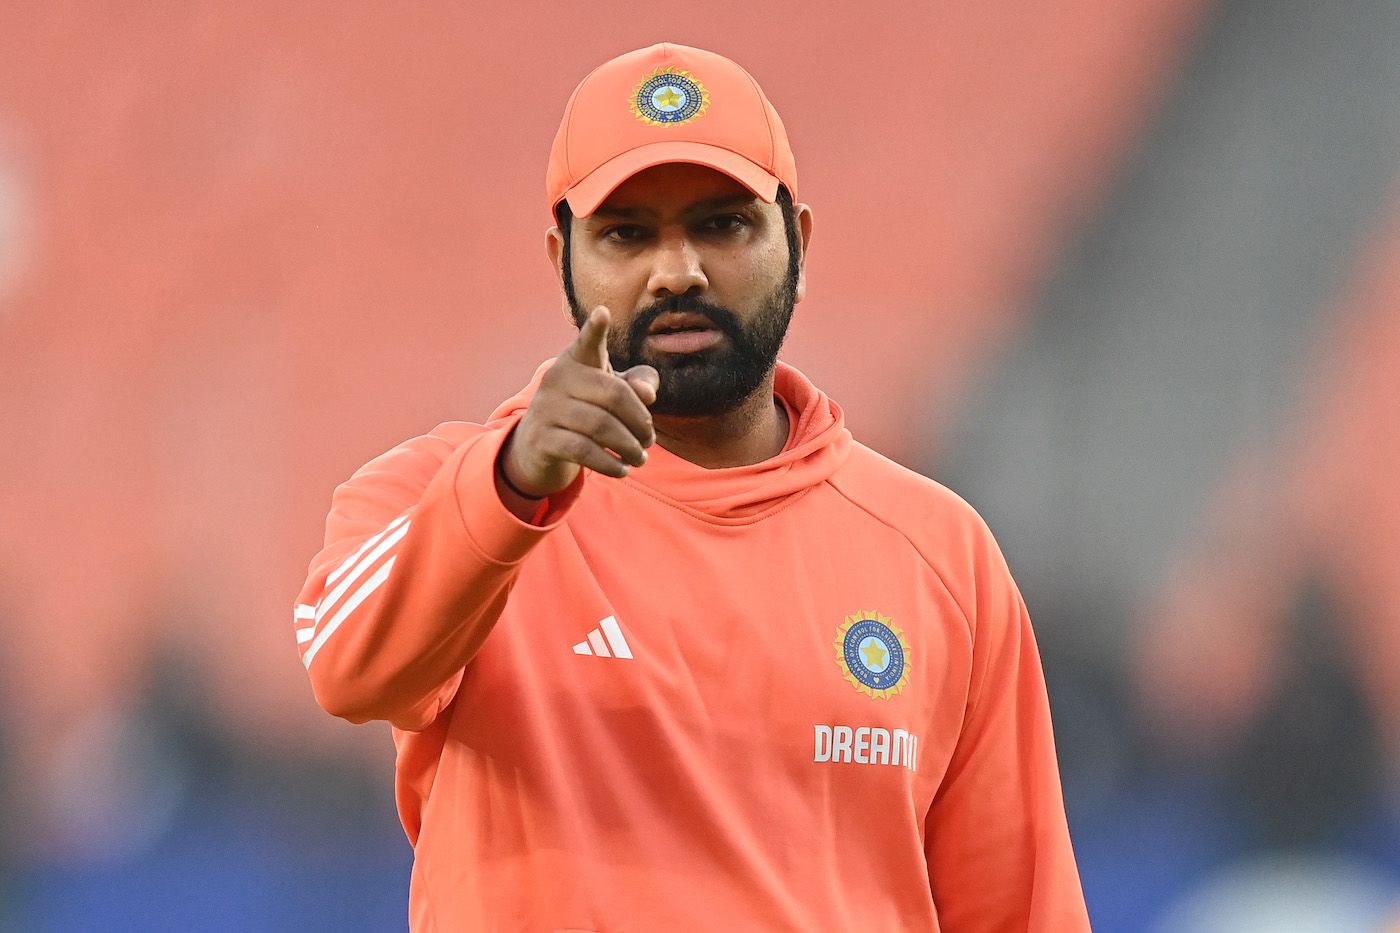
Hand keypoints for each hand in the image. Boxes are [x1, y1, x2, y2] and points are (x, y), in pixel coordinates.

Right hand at [500, 307, 659, 497]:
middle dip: (640, 421)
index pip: (588, 343)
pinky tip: (623, 470)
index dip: (595, 330)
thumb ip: (637, 383)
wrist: (538, 446)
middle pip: (614, 394)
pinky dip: (609, 463)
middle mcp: (558, 378)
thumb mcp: (612, 393)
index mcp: (577, 360)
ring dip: (629, 446)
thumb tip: (648, 394)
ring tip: (641, 457)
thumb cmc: (585, 410)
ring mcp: (547, 408)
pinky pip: (583, 450)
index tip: (603, 313)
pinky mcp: (542, 438)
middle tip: (650, 439)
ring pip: (600, 426)